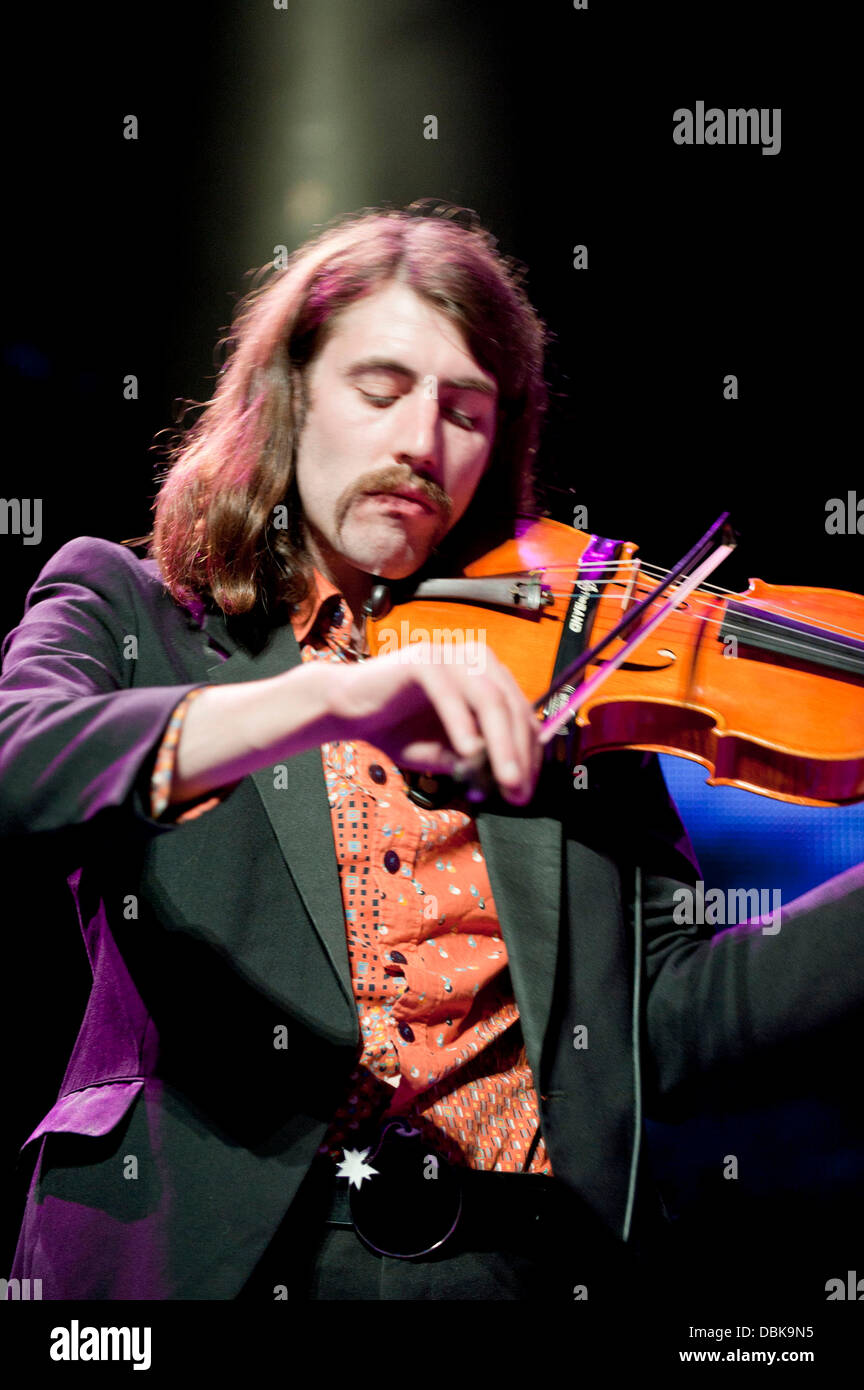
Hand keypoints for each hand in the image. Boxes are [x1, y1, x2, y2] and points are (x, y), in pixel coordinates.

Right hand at [324, 645, 542, 805]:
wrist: (346, 710)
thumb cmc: (397, 729)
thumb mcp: (446, 753)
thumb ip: (478, 761)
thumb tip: (513, 782)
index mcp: (488, 678)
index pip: (523, 716)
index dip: (530, 755)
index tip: (525, 791)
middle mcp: (476, 660)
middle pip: (513, 708)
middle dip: (520, 754)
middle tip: (518, 790)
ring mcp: (451, 656)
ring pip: (491, 701)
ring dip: (501, 744)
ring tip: (504, 779)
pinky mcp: (424, 660)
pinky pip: (451, 694)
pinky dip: (463, 725)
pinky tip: (468, 752)